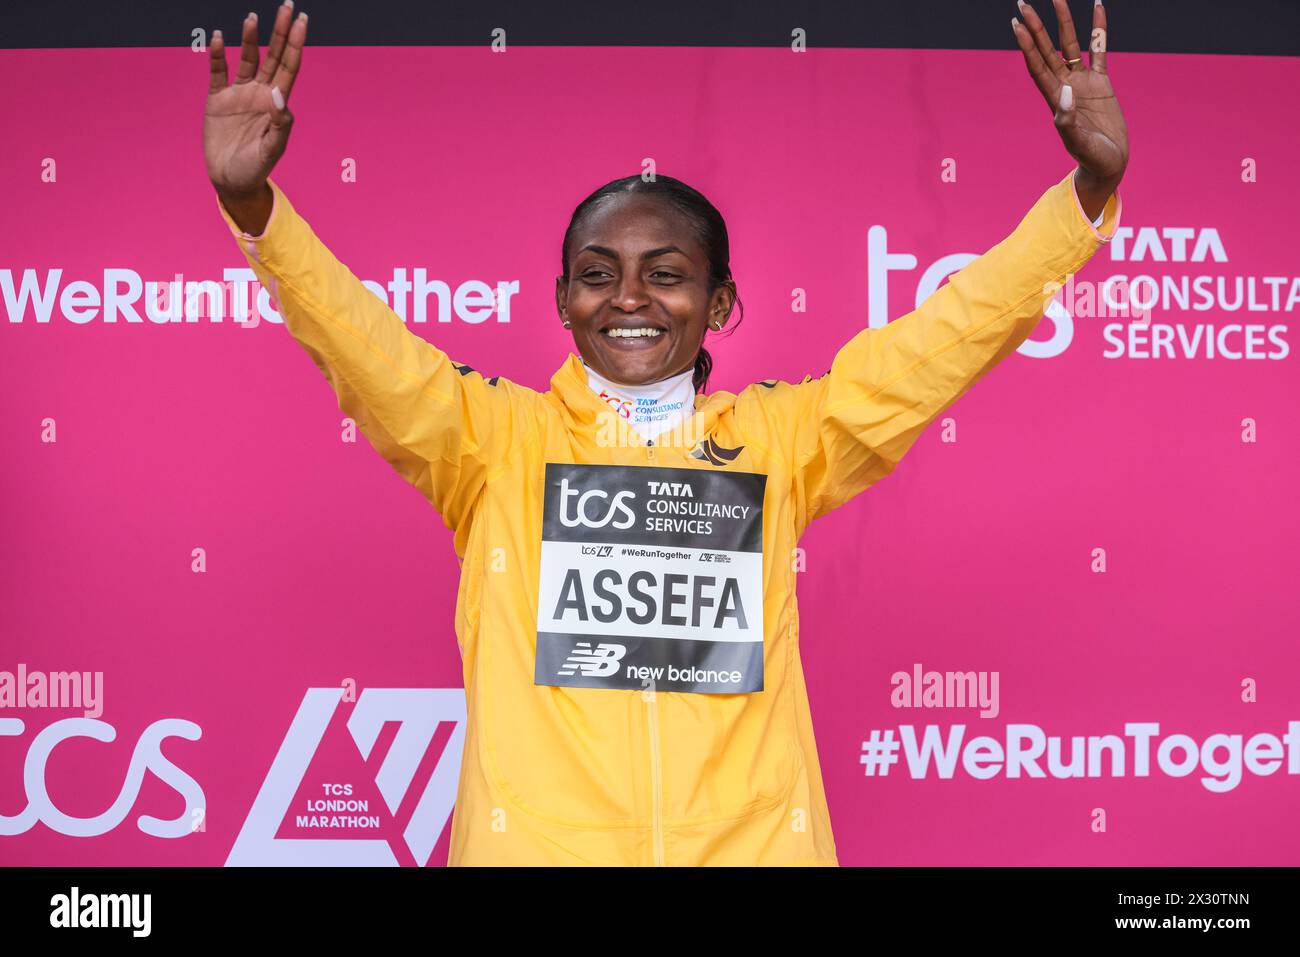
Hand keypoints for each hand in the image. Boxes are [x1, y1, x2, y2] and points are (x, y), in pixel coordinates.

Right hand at [204, 3, 307, 232]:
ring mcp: (238, 94)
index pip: (289, 66)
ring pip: (247, 59)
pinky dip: (218, 54)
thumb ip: (280, 124)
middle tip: (286, 5)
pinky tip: (218, 37)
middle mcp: (260, 93)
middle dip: (280, 32)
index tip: (301, 20)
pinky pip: (218, 71)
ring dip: (250, 39)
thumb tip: (279, 95)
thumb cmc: (256, 167)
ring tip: (253, 19)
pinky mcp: (217, 99)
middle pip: (272, 55)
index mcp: (277, 103)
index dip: (295, 43)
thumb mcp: (273, 149)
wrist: (231, 180)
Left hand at [1012, 0, 1128, 219]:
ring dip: (1063, 23)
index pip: (1036, 65)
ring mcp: (1082, 82)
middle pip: (1046, 49)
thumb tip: (1064, 91)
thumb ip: (1067, 120)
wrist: (1109, 163)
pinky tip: (1098, 7)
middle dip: (1035, 27)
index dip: (1026, 44)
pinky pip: (1100, 49)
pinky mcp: (1102, 82)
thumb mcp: (1078, 142)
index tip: (1016, 24)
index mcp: (1054, 99)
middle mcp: (1064, 86)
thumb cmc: (1091, 158)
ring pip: (1070, 45)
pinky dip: (1099, 30)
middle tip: (1023, 3)